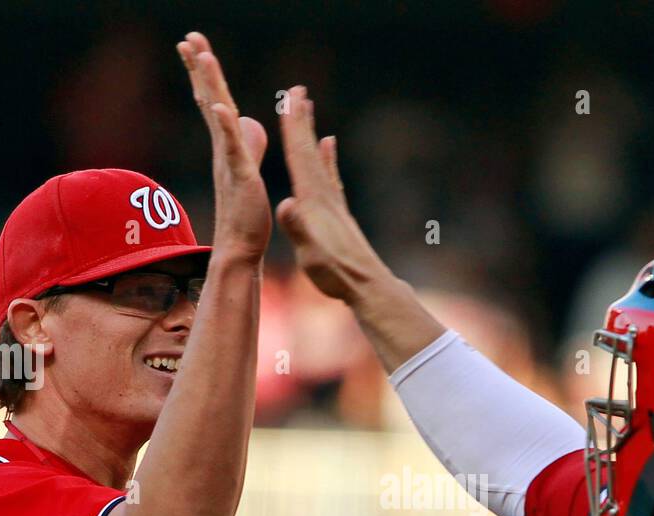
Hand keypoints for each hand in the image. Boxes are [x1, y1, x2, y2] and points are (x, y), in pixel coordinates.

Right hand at [176, 31, 270, 262]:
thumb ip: (248, 145)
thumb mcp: (249, 171)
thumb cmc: (245, 216)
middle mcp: (223, 150)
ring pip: (219, 117)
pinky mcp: (242, 179)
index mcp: (227, 148)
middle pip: (210, 101)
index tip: (196, 47)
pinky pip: (233, 149)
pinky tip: (221, 107)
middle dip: (199, 68)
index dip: (205, 76)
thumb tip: (247, 122)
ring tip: (202, 56)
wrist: (241, 250)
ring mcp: (230, 163)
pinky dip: (227, 127)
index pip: (215, 103)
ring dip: (210, 86)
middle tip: (188, 38)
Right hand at [276, 85, 389, 303]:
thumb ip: (298, 228)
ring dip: (311, 132)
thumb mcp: (311, 254)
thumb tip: (287, 204)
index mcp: (313, 202)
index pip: (299, 157)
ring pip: (319, 158)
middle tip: (297, 90)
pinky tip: (329, 146)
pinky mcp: (339, 212)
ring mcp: (334, 203)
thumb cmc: (336, 274)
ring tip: (308, 109)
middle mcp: (325, 196)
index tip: (289, 98)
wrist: (367, 286)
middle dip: (301, 120)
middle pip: (309, 150)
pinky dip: (327, 157)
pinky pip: (330, 175)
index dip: (293, 128)